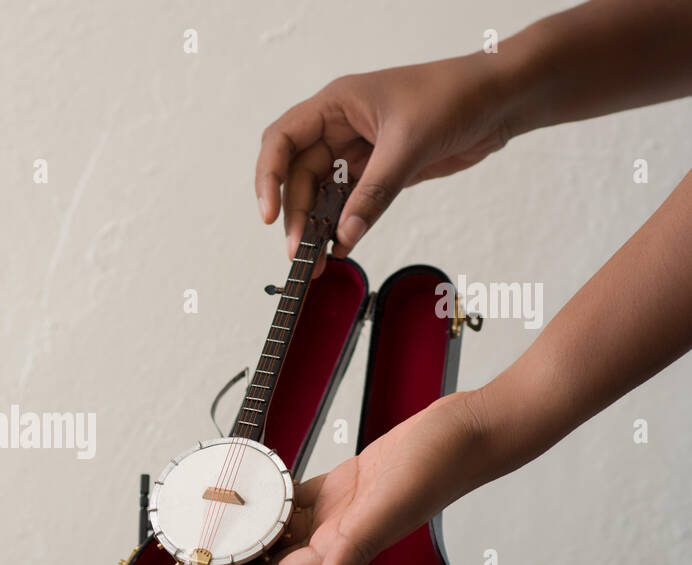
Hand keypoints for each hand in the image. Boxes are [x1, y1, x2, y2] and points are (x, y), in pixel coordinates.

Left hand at [166, 392, 487, 564]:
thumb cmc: (436, 469)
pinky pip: (290, 502)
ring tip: (198, 534)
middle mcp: (334, 540)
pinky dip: (265, 503)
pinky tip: (241, 497)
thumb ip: (356, 551)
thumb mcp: (388, 507)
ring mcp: (336, 516)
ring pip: (274, 535)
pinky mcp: (339, 489)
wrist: (463, 434)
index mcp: (342, 552)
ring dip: (238, 538)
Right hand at [255, 55, 513, 272]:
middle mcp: (339, 128)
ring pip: (321, 195)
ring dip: (316, 227)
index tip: (269, 216)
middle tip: (301, 254)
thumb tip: (343, 235)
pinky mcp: (378, 173)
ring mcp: (357, 152)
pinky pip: (349, 204)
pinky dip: (343, 227)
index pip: (282, 140)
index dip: (268, 178)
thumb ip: (375, 192)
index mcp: (336, 105)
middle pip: (299, 177)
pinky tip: (341, 248)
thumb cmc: (456, 96)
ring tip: (314, 262)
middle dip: (297, 216)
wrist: (502, 99)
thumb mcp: (410, 143)